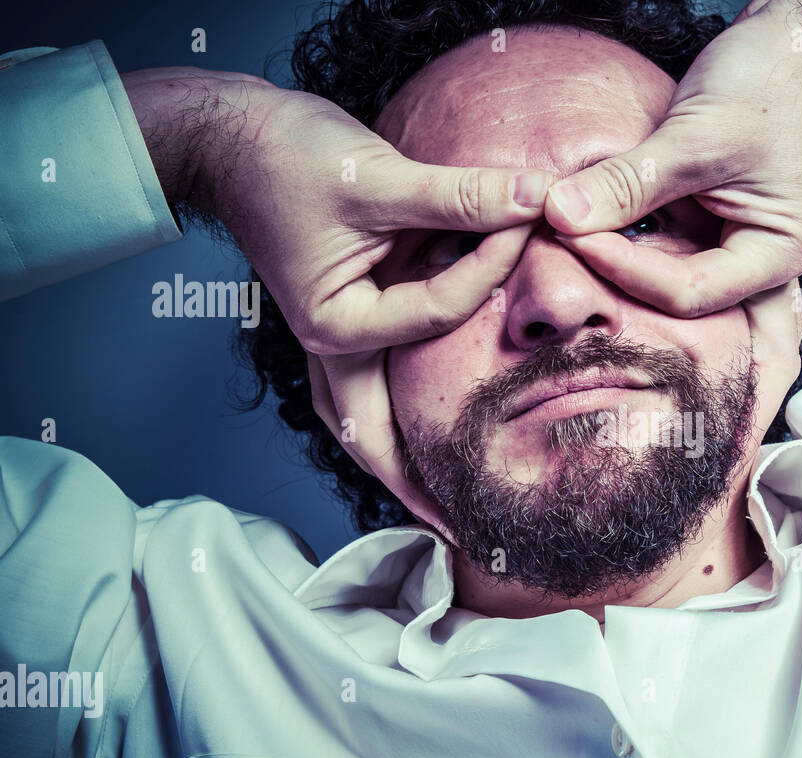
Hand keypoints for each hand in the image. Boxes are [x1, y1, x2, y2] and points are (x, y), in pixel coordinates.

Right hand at [123, 69, 554, 537]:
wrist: (234, 141)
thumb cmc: (291, 157)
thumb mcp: (375, 176)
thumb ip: (456, 194)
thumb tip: (532, 198)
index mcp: (335, 325)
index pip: (435, 314)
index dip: (488, 268)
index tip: (528, 224)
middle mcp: (330, 349)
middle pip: (376, 442)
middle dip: (420, 491)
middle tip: (468, 537)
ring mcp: (332, 345)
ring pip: (366, 427)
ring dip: (403, 468)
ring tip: (445, 514)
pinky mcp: (343, 324)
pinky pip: (373, 391)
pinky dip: (398, 420)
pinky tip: (427, 439)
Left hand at [542, 0, 801, 317]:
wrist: (795, 45)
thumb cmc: (771, 84)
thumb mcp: (696, 137)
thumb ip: (628, 183)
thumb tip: (559, 214)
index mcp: (775, 257)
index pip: (686, 292)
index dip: (623, 269)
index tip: (569, 233)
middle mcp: (756, 264)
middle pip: (672, 294)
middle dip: (613, 270)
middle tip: (555, 237)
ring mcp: (731, 244)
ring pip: (660, 272)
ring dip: (612, 253)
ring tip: (564, 228)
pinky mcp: (708, 222)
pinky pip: (660, 242)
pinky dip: (623, 232)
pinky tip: (586, 218)